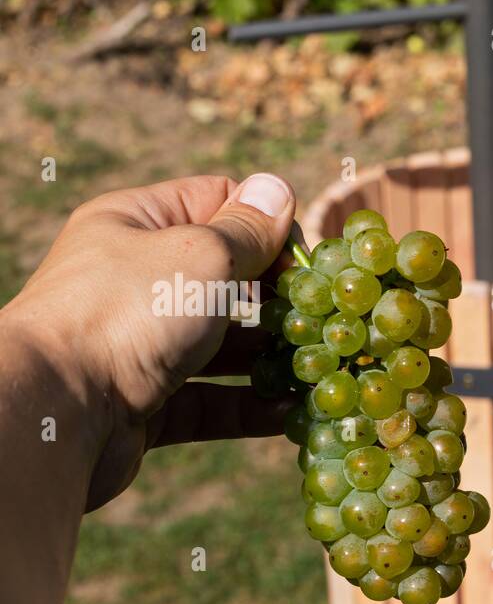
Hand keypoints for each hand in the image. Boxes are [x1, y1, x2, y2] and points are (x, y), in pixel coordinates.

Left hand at [7, 173, 300, 509]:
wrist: (59, 407)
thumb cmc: (130, 310)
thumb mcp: (202, 253)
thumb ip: (247, 228)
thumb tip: (277, 190)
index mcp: (138, 225)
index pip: (218, 204)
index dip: (267, 227)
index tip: (307, 262)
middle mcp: (136, 281)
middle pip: (227, 281)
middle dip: (278, 299)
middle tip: (323, 318)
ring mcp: (141, 345)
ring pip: (222, 347)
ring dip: (272, 358)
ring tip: (321, 370)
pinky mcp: (148, 404)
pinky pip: (212, 402)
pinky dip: (252, 407)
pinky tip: (293, 414)